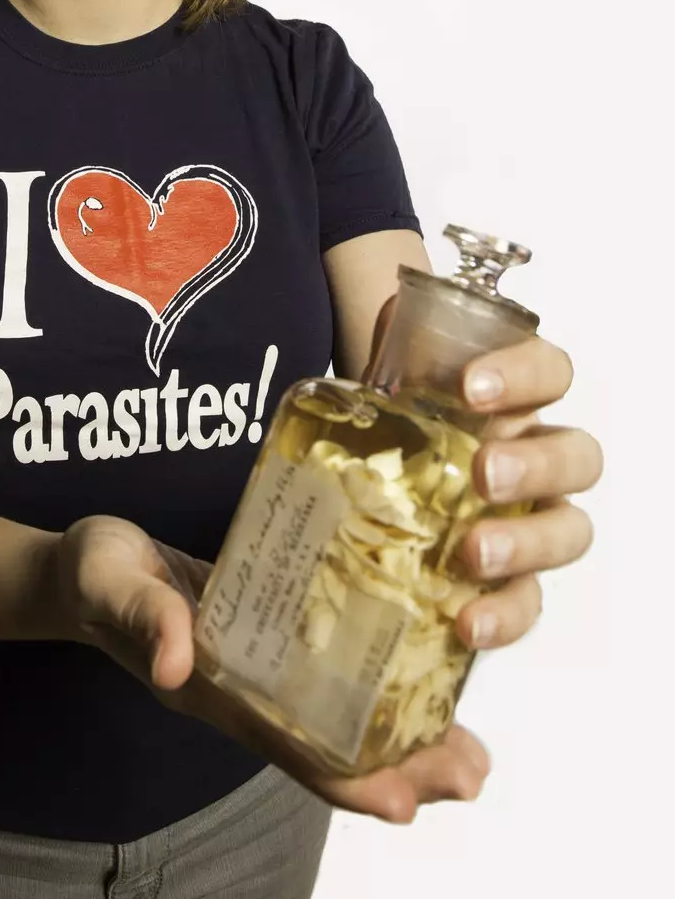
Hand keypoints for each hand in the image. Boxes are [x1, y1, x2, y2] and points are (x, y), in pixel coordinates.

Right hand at [55, 514, 490, 822]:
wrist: (87, 566)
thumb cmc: (96, 575)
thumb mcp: (110, 582)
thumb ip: (142, 616)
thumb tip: (176, 662)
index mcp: (209, 690)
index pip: (287, 747)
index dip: (347, 778)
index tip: (405, 800)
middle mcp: (245, 692)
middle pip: (332, 748)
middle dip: (403, 768)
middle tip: (471, 772)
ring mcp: (261, 668)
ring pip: (342, 718)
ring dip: (407, 735)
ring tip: (472, 747)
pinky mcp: (270, 633)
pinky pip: (331, 669)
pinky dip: (380, 681)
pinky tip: (427, 674)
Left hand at [371, 296, 604, 652]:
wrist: (373, 462)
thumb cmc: (399, 410)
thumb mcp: (393, 370)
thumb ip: (394, 343)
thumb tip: (383, 329)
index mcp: (518, 397)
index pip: (550, 373)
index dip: (523, 375)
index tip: (470, 385)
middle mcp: (537, 456)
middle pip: (576, 457)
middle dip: (536, 465)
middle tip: (483, 473)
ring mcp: (531, 520)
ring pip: (569, 531)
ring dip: (528, 543)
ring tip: (474, 552)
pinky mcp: (508, 579)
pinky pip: (528, 602)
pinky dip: (505, 616)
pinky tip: (467, 621)